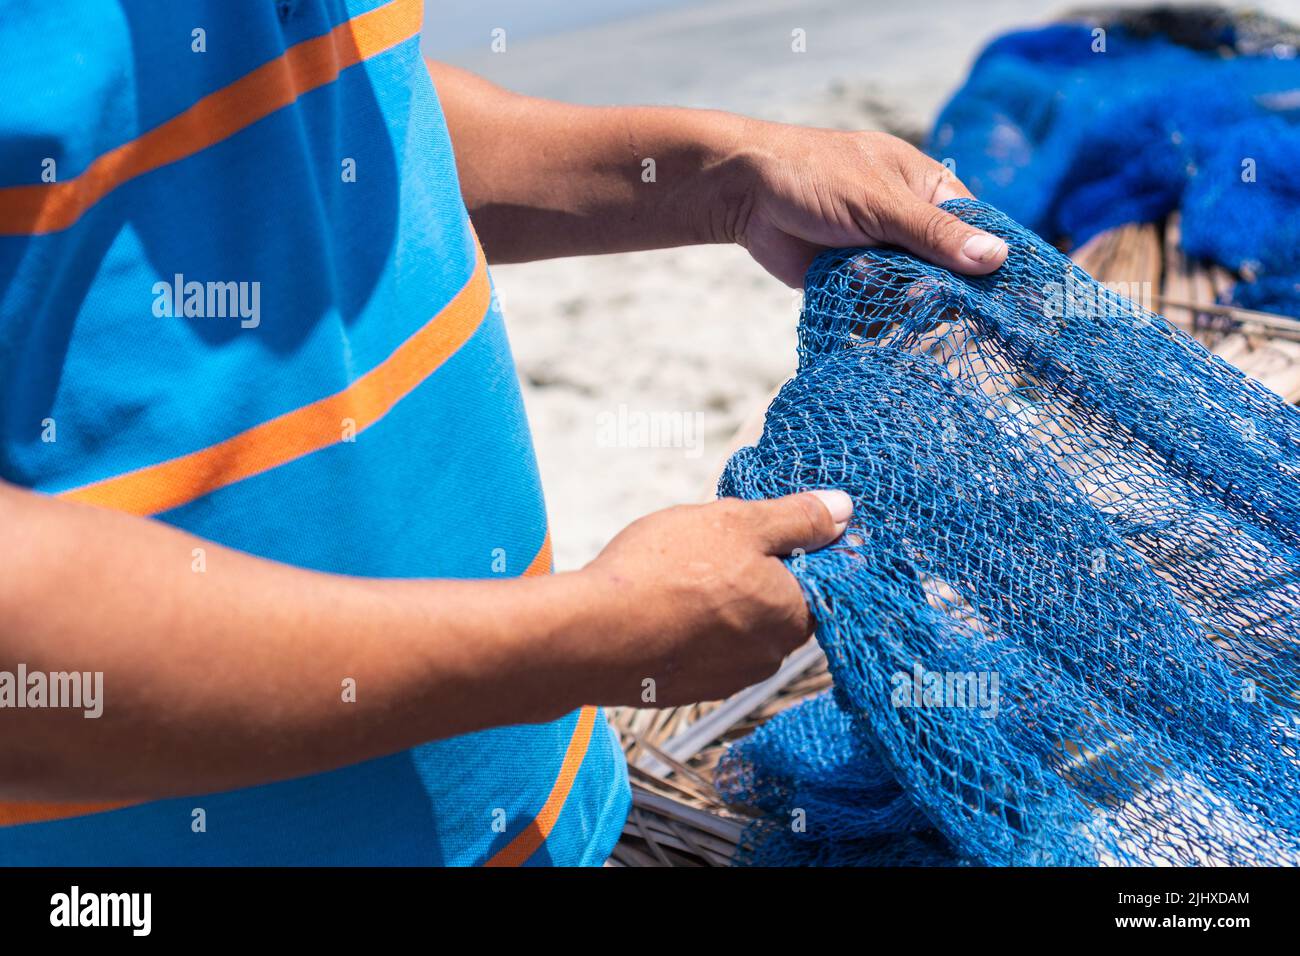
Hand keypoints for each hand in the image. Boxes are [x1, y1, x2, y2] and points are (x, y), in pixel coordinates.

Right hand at [569, 490, 851, 706]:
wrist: (593, 635)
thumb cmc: (666, 572)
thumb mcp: (739, 523)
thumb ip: (797, 519)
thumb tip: (844, 511)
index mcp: (794, 615)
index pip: (823, 580)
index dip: (798, 546)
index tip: (766, 526)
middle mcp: (770, 656)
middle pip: (778, 603)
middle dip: (754, 571)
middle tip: (713, 542)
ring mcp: (727, 678)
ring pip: (738, 625)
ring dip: (720, 599)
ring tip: (678, 570)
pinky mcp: (688, 688)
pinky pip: (703, 648)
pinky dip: (690, 624)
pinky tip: (660, 602)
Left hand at [723, 123, 1008, 285]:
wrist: (745, 195)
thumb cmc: (816, 178)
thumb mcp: (881, 202)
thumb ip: (934, 235)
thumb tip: (997, 258)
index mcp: (930, 192)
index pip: (976, 233)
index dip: (984, 263)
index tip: (991, 294)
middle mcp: (911, 227)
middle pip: (946, 275)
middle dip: (927, 286)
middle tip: (910, 290)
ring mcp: (882, 257)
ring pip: (909, 298)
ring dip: (886, 294)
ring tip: (857, 271)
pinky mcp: (852, 284)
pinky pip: (874, 311)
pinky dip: (862, 307)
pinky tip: (843, 285)